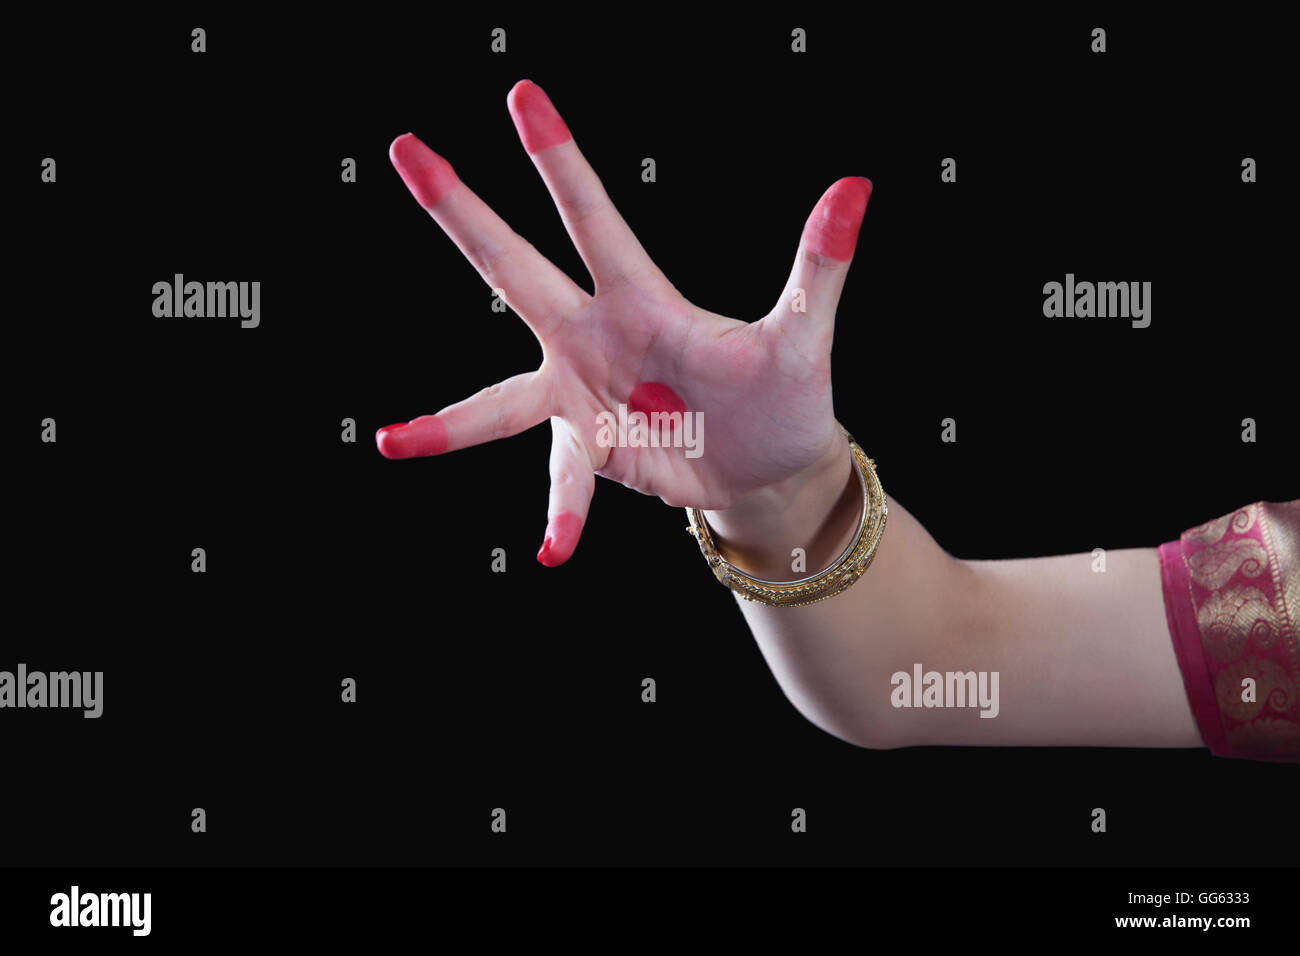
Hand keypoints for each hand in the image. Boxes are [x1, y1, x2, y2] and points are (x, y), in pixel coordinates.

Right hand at [378, 79, 871, 566]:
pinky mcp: (588, 451)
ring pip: (499, 406)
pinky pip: (562, 486)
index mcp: (640, 299)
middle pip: (514, 270)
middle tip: (404, 149)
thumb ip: (818, 269)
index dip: (559, 160)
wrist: (768, 468)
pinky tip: (554, 551)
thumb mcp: (799, 339)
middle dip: (462, 212)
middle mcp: (594, 336)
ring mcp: (582, 396)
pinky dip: (562, 517)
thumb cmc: (782, 395)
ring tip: (390, 442)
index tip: (521, 95)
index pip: (593, 218)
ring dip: (449, 425)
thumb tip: (857, 187)